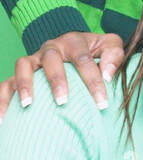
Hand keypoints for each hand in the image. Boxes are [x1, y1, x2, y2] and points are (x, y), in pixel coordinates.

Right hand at [0, 31, 124, 120]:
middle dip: (56, 80)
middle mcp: (51, 48)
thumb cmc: (94, 51)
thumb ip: (114, 54)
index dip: (93, 81)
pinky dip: (2, 98)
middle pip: (51, 59)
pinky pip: (6, 83)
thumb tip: (108, 74)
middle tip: (63, 101)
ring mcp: (34, 59)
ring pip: (23, 65)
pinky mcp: (21, 72)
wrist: (73, 44)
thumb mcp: (109, 46)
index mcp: (74, 41)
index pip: (84, 59)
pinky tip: (3, 118)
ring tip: (28, 105)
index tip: (102, 102)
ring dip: (24, 84)